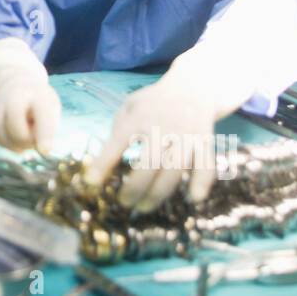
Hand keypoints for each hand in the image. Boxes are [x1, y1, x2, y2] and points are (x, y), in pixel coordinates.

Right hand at [0, 38, 61, 152]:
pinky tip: (14, 138)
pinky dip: (6, 143)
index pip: (41, 114)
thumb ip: (49, 129)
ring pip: (1, 134)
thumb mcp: (52, 110)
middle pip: (14, 123)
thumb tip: (40, 149)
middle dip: (24, 140)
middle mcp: (15, 94)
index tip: (44, 151)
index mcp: (38, 94)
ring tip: (24, 140)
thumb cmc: (40, 102)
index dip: (43, 134)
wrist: (17, 82)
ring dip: (15, 145)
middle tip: (32, 141)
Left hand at [84, 73, 218, 212]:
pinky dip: (201, 184)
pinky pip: (206, 166)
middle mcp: (162, 126)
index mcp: (138, 117)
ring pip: (175, 170)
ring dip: (158, 194)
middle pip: (149, 163)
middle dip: (134, 188)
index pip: (117, 143)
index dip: (102, 164)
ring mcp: (186, 134)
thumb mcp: (130, 107)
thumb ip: (118, 132)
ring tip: (143, 207)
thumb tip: (105, 164)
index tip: (90, 183)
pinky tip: (192, 199)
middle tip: (123, 203)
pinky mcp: (204, 142)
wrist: (192, 87)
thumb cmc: (153, 103)